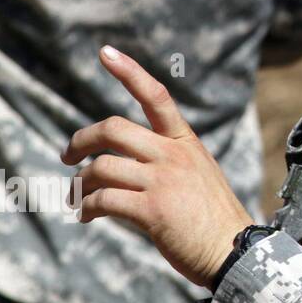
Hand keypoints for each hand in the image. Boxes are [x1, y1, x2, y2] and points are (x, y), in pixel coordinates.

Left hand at [62, 46, 254, 289]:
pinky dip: (87, 207)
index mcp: (186, 142)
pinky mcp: (152, 209)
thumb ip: (166, 162)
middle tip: (67, 158)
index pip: (156, 96)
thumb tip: (117, 165)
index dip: (129, 72)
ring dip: (80, 184)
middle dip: (81, 141)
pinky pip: (103, 199)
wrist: (234, 250)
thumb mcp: (197, 175)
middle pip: (113, 129)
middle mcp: (174, 154)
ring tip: (78, 199)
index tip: (105, 52)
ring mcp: (163, 180)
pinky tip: (87, 216)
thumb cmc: (212, 218)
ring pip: (101, 167)